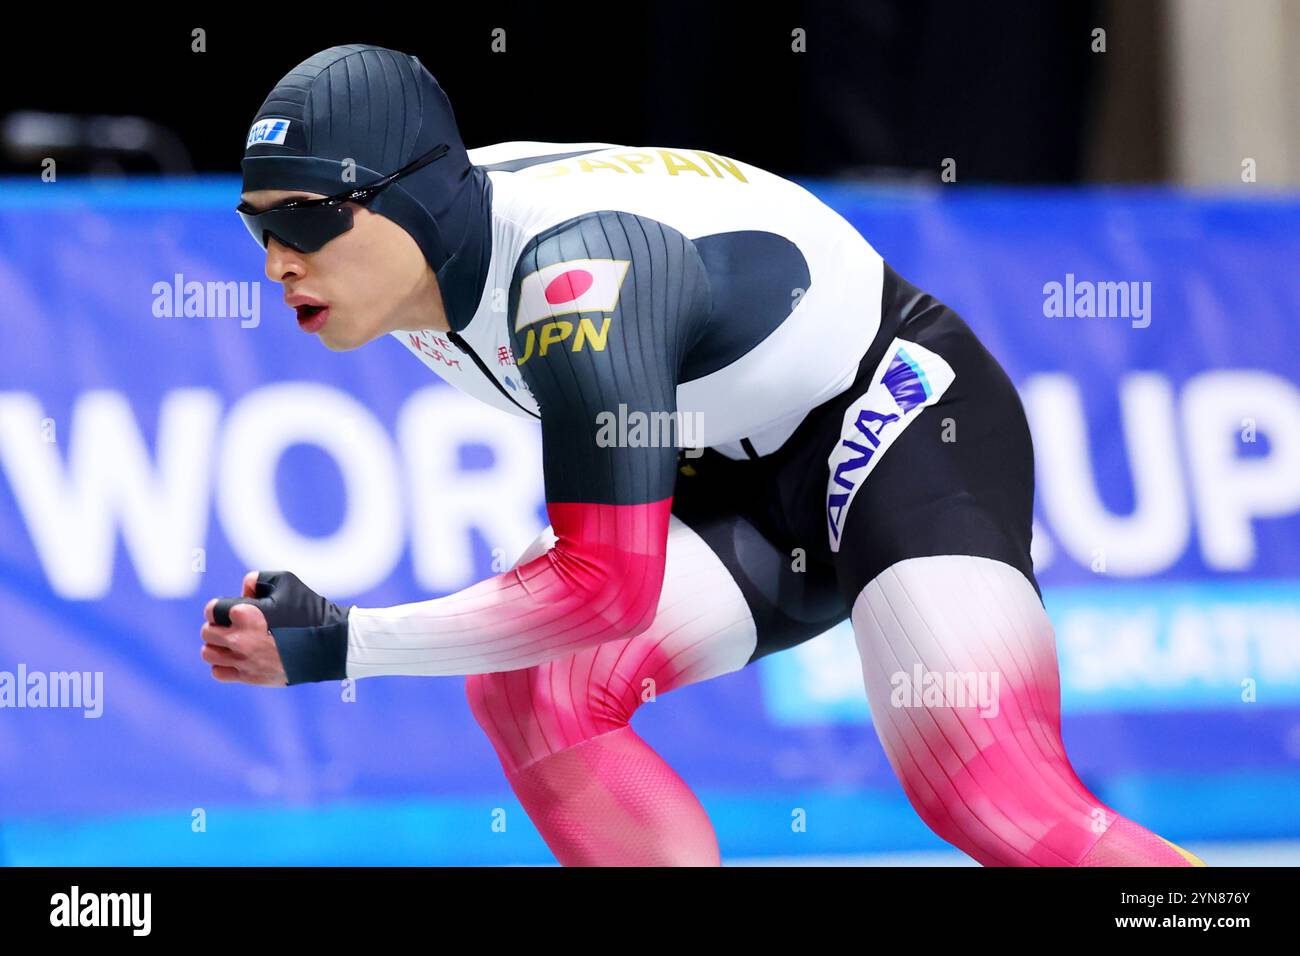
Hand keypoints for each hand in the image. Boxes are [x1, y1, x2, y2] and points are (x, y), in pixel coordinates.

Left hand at [202, 570, 349, 685]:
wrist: (330, 644)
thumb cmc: (310, 611)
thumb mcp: (287, 583)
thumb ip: (259, 579)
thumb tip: (245, 588)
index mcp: (245, 614)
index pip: (212, 609)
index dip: (221, 606)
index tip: (236, 608)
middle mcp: (240, 639)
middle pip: (207, 631)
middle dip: (218, 624)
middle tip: (235, 624)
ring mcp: (243, 661)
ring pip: (208, 652)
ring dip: (217, 644)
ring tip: (234, 640)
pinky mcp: (250, 677)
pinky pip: (218, 672)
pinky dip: (223, 664)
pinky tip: (238, 656)